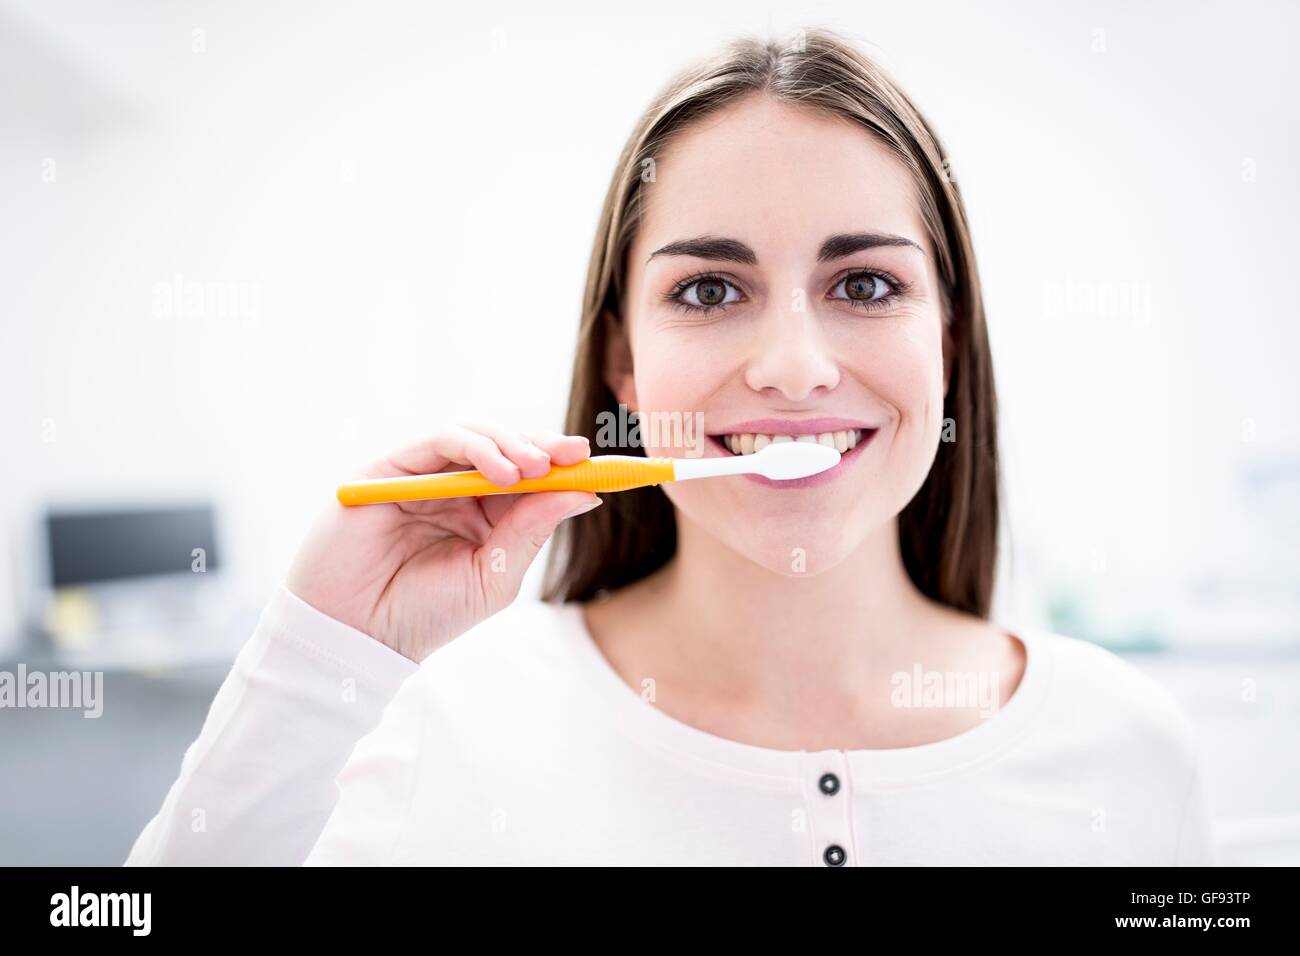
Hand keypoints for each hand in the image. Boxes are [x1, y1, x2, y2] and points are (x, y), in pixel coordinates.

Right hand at [285, 421, 600, 661]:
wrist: (358, 635)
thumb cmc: (424, 614)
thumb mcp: (495, 575)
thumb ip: (532, 529)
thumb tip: (585, 492)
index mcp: (481, 515)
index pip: (529, 476)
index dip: (563, 464)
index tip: (599, 462)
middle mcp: (454, 489)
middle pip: (505, 447)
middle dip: (544, 446)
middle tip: (576, 452)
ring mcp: (422, 475)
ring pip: (475, 434)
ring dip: (512, 443)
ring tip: (537, 467)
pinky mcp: (390, 468)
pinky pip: (439, 441)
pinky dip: (475, 447)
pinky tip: (502, 471)